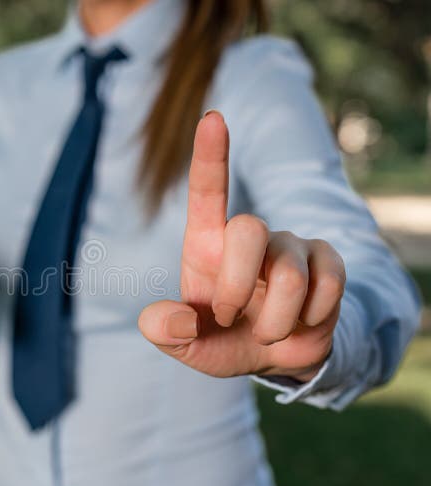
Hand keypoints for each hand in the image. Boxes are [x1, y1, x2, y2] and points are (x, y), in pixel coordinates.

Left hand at [137, 111, 344, 381]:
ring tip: (267, 333)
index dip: (210, 155)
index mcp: (207, 245)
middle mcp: (249, 235)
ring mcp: (291, 245)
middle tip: (229, 317)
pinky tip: (300, 322)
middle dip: (236, 285)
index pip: (208, 192)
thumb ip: (166, 333)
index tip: (213, 117)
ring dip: (274, 321)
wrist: (275, 358)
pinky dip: (309, 319)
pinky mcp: (328, 261)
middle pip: (249, 227)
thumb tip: (169, 320)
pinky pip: (328, 284)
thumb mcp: (187, 345)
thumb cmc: (223, 340)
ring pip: (289, 274)